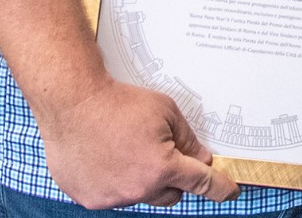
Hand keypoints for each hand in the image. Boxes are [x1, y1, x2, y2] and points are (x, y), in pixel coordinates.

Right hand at [40, 76, 239, 209]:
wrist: (72, 103)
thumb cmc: (117, 102)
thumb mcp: (165, 111)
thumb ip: (187, 138)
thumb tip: (200, 159)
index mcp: (162, 168)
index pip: (201, 183)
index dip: (219, 188)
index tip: (229, 191)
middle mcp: (138, 189)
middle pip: (171, 194)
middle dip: (173, 178)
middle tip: (160, 152)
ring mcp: (112, 197)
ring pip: (140, 195)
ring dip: (140, 178)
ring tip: (123, 147)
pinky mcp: (90, 198)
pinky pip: (112, 195)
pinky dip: (113, 181)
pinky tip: (105, 156)